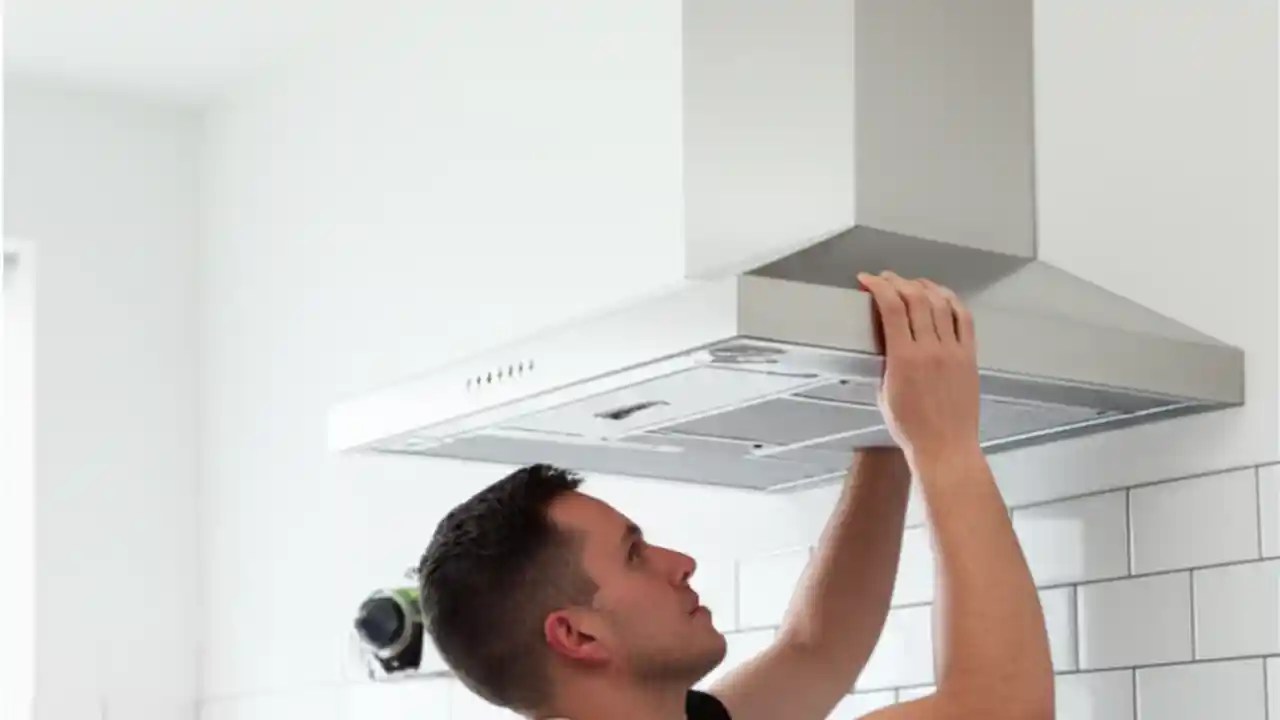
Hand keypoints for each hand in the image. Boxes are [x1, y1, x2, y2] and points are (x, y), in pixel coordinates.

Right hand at [856, 271, 980, 465]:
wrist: (945, 447)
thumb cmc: (909, 427)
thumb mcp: (883, 392)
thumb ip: (885, 361)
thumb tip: (884, 338)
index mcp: (904, 358)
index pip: (891, 308)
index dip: (878, 287)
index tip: (867, 280)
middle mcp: (931, 349)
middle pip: (916, 298)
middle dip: (898, 281)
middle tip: (886, 278)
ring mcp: (954, 351)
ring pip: (941, 303)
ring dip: (924, 286)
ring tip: (911, 282)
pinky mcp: (969, 356)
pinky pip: (964, 318)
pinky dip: (951, 301)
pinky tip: (941, 295)